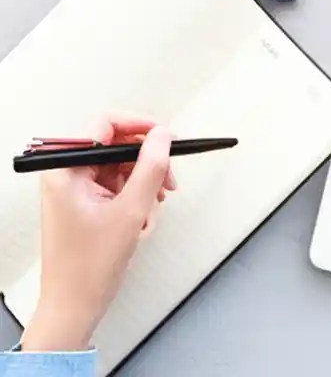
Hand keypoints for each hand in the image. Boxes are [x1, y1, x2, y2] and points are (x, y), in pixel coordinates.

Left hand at [21, 116, 176, 351]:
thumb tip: (163, 135)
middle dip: (147, 159)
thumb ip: (151, 167)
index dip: (138, 125)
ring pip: (120, 165)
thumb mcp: (131, 210)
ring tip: (157, 202)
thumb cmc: (90, 264)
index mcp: (65, 170)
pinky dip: (136, 194)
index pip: (103, 124)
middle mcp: (65, 173)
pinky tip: (144, 214)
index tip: (166, 135)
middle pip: (115, 144)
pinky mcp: (83, 201)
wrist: (75, 302)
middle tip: (169, 177)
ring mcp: (74, 188)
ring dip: (144, 180)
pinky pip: (117, 183)